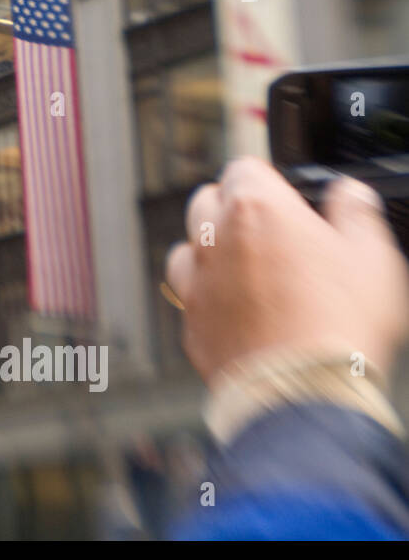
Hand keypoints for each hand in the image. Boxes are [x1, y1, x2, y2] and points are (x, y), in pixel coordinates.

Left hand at [166, 156, 408, 383]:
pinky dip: (208, 296)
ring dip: (211, 250)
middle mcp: (213, 239)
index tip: (286, 196)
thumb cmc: (340, 324)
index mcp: (255, 208)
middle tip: (269, 232)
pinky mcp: (189, 321)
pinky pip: (190, 296)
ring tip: (249, 270)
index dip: (268, 179)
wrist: (302, 393)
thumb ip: (356, 213)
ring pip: (187, 246)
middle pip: (207, 201)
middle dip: (232, 207)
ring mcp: (195, 281)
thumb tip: (349, 192)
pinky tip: (238, 310)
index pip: (243, 167)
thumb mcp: (372, 257)